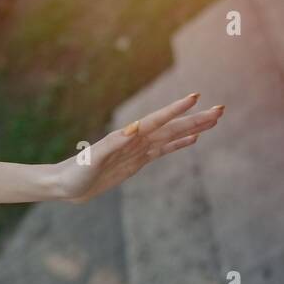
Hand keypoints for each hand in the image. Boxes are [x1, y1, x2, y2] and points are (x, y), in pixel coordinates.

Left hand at [55, 93, 224, 202]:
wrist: (63, 185)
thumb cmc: (74, 173)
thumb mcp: (92, 160)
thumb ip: (111, 145)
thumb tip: (133, 129)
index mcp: (125, 137)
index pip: (156, 120)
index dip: (175, 109)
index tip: (195, 97)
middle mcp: (134, 140)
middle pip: (170, 127)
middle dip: (195, 118)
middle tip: (221, 109)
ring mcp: (136, 151)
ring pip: (170, 136)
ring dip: (191, 127)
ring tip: (214, 119)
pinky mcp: (135, 162)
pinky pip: (162, 150)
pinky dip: (178, 144)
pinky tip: (192, 139)